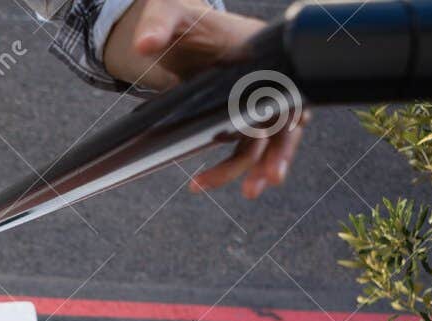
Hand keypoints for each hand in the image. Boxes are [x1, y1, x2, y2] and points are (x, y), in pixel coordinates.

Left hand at [103, 0, 305, 197]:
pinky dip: (238, 166)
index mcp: (259, 50)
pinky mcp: (239, 116)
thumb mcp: (167, 12)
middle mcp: (264, 76)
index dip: (285, 112)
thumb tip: (145, 44)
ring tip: (250, 192)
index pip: (282, 85)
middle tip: (270, 179)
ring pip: (267, 139)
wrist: (173, 30)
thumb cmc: (179, 18)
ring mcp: (254, 98)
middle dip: (279, 151)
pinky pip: (248, 145)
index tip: (277, 133)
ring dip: (259, 167)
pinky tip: (210, 181)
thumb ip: (158, 24)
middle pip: (283, 119)